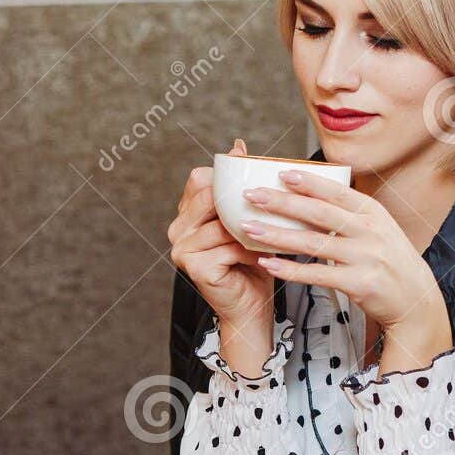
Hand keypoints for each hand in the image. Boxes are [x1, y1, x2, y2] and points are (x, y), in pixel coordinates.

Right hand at [167, 140, 275, 371]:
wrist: (251, 308)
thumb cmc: (252, 263)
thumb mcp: (247, 219)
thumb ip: (239, 188)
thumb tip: (237, 145)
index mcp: (186, 214)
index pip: (200, 179)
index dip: (225, 172)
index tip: (251, 165)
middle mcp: (178, 230)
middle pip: (209, 196)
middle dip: (241, 196)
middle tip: (272, 199)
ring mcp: (182, 249)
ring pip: (222, 221)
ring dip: (252, 225)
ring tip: (276, 230)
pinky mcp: (195, 267)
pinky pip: (229, 245)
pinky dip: (252, 248)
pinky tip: (267, 254)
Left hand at [238, 171, 452, 371]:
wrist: (415, 298)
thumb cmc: (389, 260)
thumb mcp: (378, 228)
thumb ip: (349, 213)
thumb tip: (309, 193)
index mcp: (373, 212)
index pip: (336, 191)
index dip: (307, 181)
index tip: (280, 172)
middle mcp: (370, 231)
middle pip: (318, 213)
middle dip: (282, 202)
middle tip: (252, 196)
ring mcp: (365, 257)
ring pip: (313, 242)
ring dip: (277, 235)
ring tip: (249, 228)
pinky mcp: (359, 283)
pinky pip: (317, 274)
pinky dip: (290, 270)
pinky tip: (268, 264)